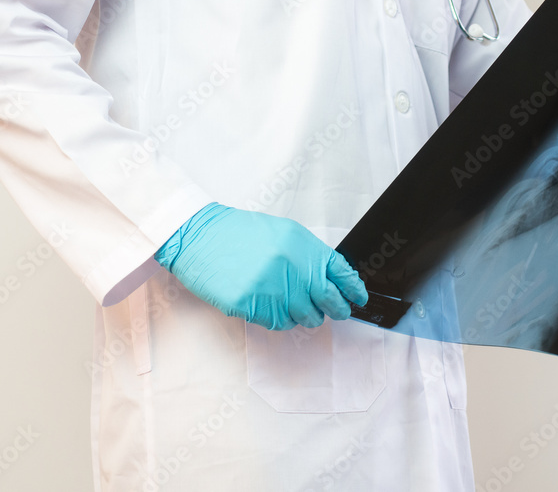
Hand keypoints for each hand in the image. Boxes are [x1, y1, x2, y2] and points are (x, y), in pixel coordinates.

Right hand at [155, 203, 368, 329]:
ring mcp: (273, 289)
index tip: (357, 298)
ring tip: (292, 304)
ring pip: (305, 317)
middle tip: (336, 312)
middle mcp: (293, 268)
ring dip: (304, 315)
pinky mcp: (253, 306)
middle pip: (329, 301)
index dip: (353, 289)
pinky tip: (270, 306)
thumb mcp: (283, 233)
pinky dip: (279, 319)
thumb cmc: (238, 233)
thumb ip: (308, 255)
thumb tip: (330, 278)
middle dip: (336, 309)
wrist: (200, 236)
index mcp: (304, 246)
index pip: (342, 273)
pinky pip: (279, 323)